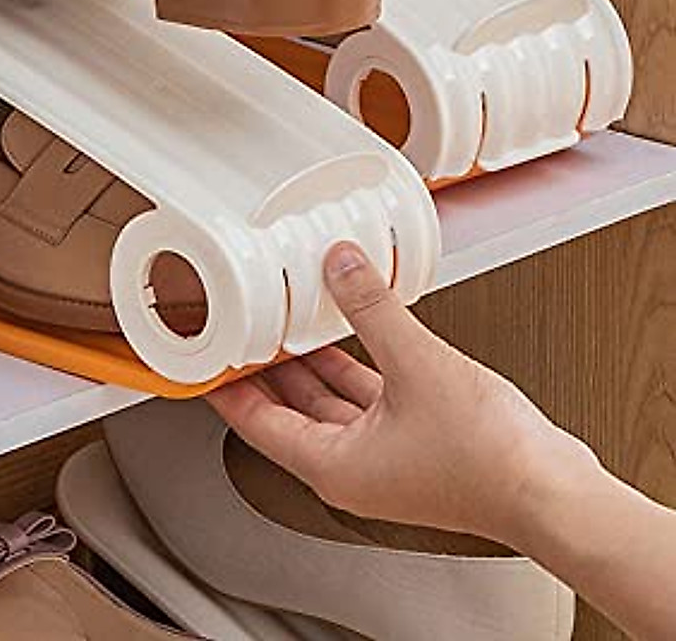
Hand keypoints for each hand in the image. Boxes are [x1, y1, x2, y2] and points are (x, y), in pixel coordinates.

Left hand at [209, 241, 599, 546]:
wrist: (555, 493)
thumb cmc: (489, 462)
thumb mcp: (414, 364)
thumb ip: (371, 308)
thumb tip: (340, 265)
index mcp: (331, 464)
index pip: (253, 421)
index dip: (224, 387)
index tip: (203, 360)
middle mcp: (351, 466)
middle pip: (288, 409)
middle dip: (264, 366)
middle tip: (240, 326)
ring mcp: (384, 456)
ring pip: (330, 400)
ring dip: (311, 359)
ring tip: (290, 316)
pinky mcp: (415, 441)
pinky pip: (368, 395)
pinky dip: (356, 363)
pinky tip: (356, 328)